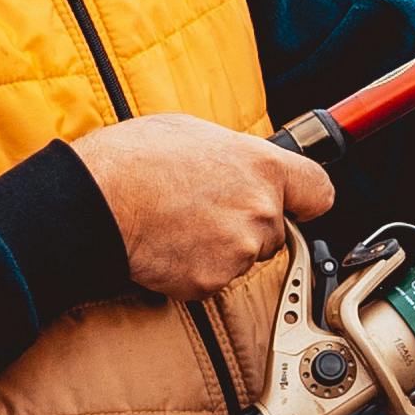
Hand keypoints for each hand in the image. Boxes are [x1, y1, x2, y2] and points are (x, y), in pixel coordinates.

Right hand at [70, 113, 333, 294]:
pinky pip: (212, 279)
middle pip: (275, 231)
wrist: (94, 200)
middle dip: (247, 225)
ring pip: (243, 257)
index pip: (319, 192)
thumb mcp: (195, 133)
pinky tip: (167, 246)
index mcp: (263, 167)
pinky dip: (193, 269)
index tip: (294, 204)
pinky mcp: (211, 282)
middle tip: (203, 210)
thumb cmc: (135, 158)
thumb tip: (244, 165)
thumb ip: (236, 155)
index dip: (304, 200)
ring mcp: (238, 250)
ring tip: (178, 224)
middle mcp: (261, 211)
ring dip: (219, 248)